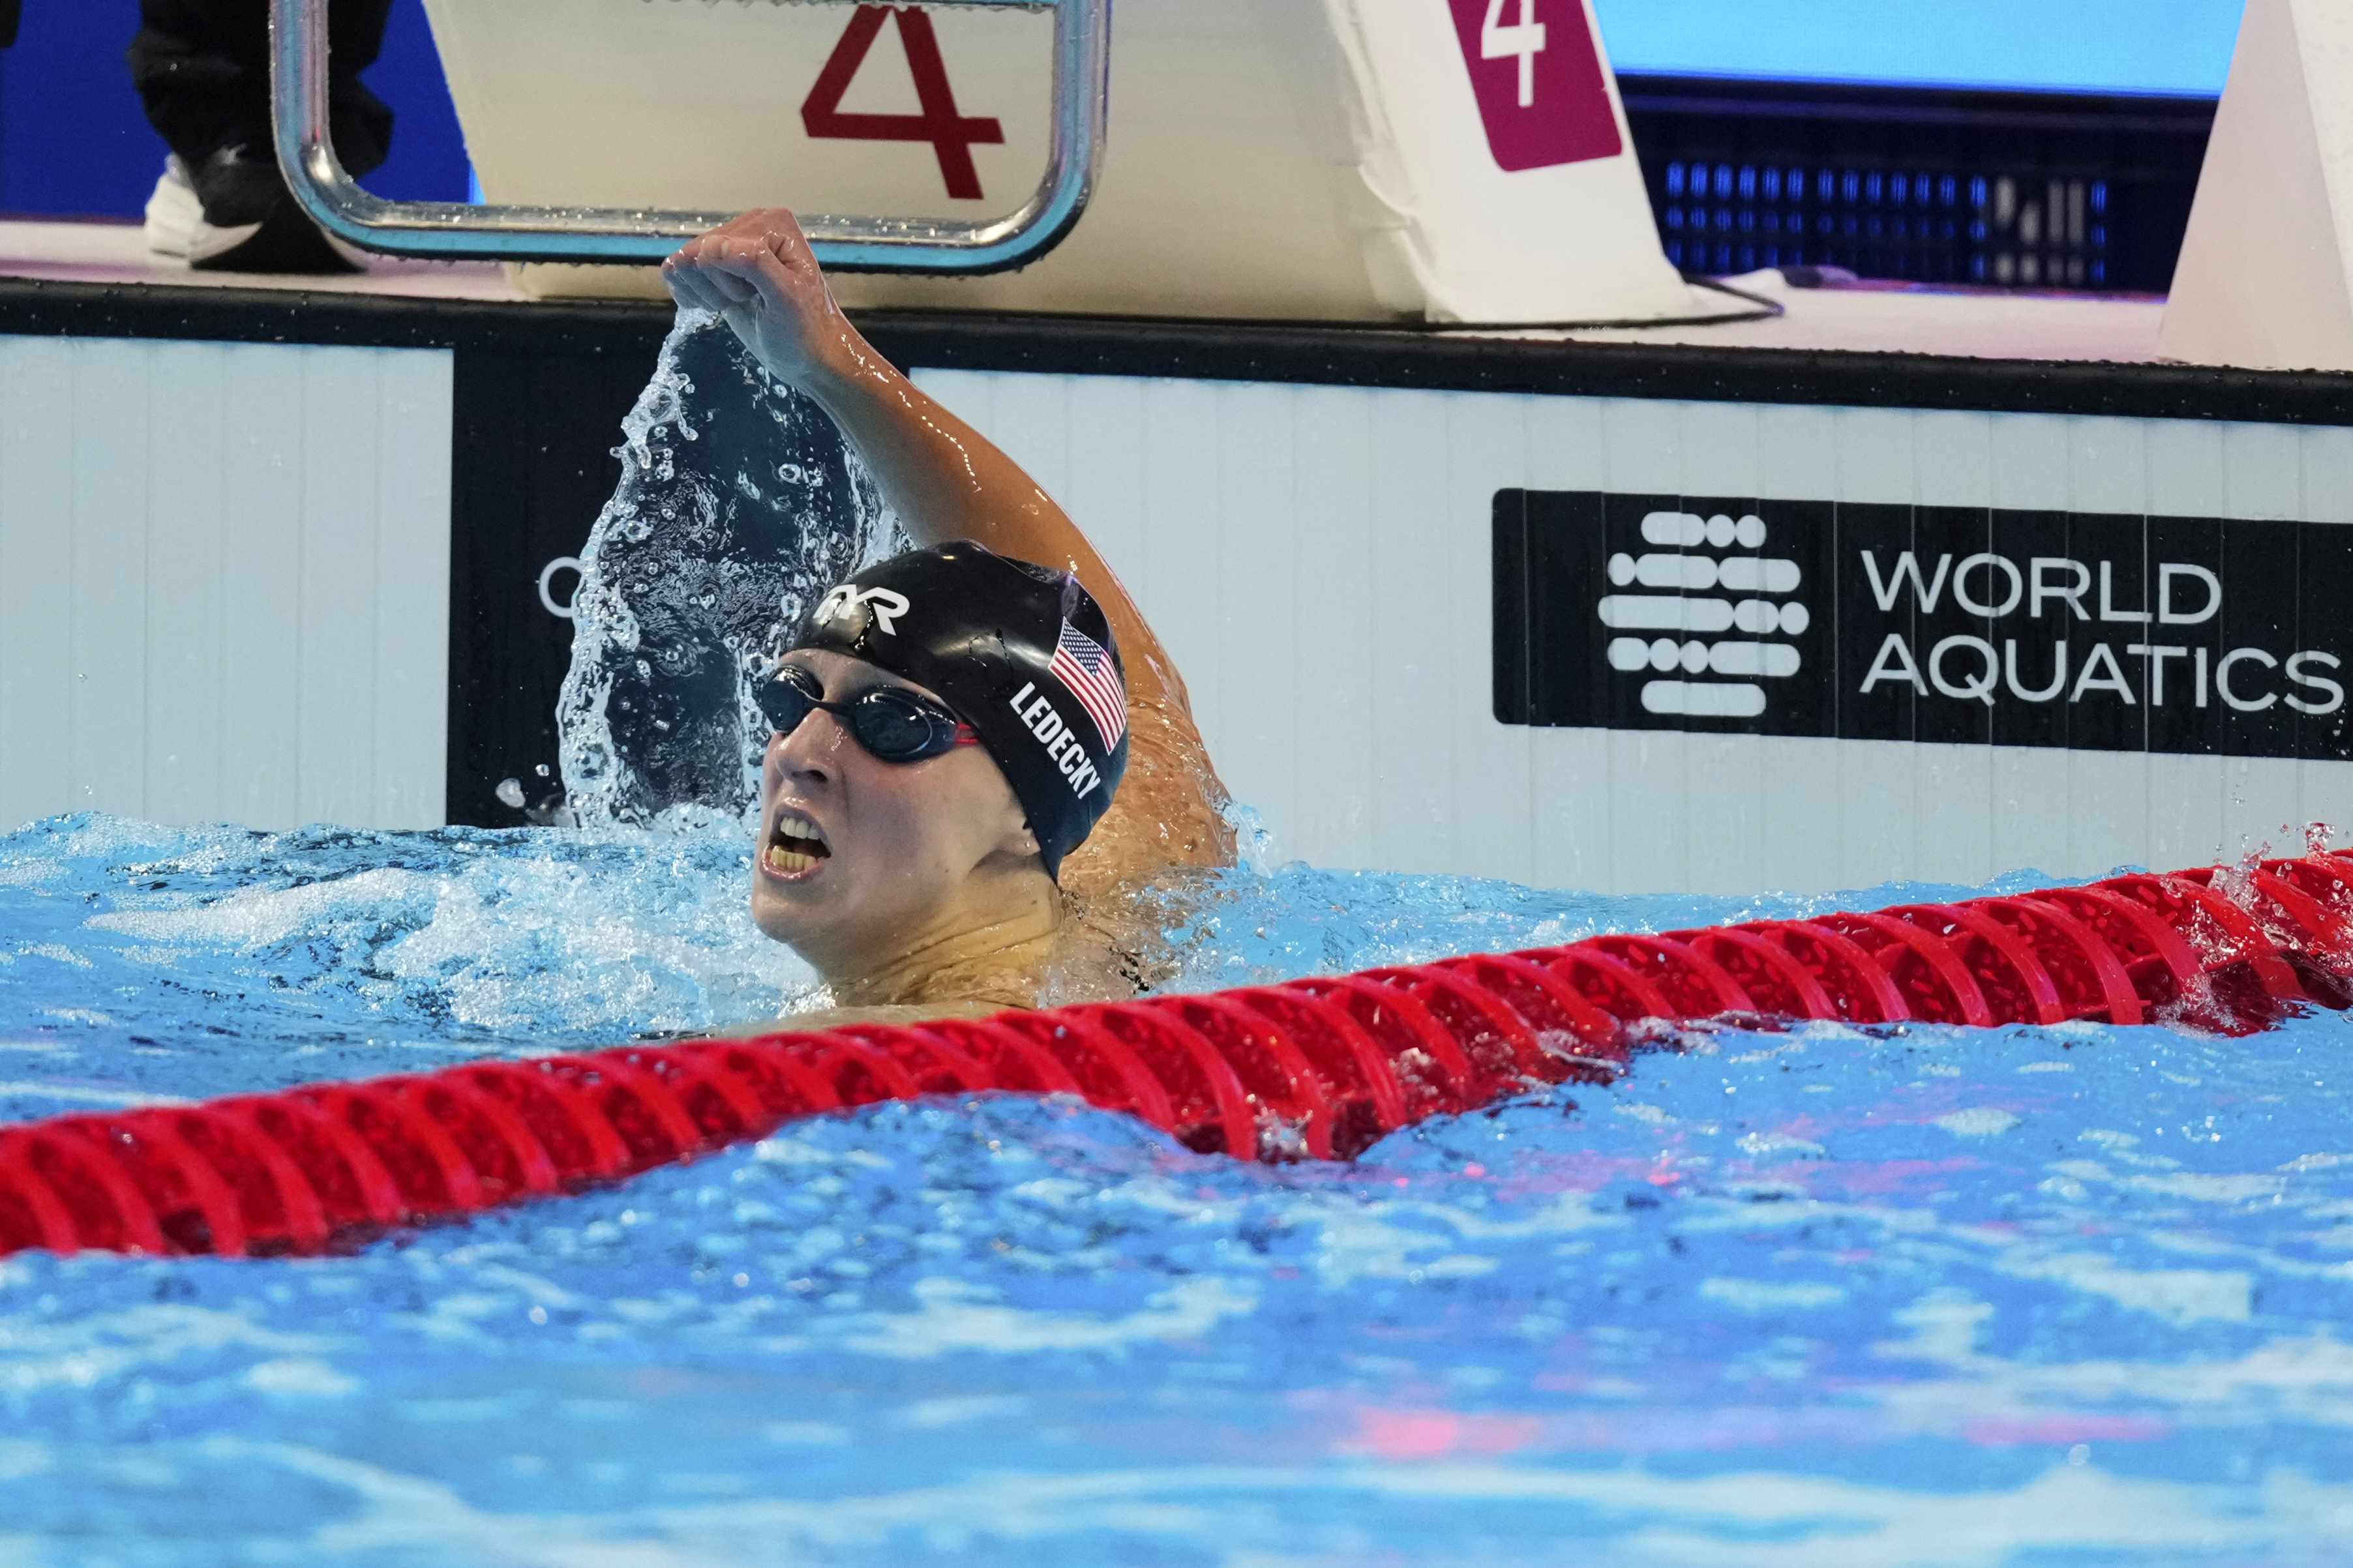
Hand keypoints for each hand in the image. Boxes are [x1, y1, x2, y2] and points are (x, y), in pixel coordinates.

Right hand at [661, 210, 857, 387]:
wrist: (809, 358)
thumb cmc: (805, 332)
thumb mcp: (786, 298)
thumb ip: (754, 264)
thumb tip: (710, 246)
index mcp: (771, 223)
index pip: (715, 246)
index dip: (728, 279)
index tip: (758, 297)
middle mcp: (751, 226)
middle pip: (697, 253)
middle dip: (716, 286)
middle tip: (749, 302)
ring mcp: (733, 246)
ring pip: (684, 263)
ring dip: (705, 293)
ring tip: (739, 303)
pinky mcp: (719, 268)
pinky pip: (679, 272)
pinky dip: (692, 295)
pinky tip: (717, 305)